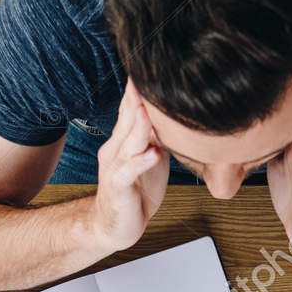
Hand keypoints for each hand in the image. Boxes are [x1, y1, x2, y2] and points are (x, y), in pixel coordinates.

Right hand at [91, 79, 167, 250]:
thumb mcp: (150, 158)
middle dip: (137, 98)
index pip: (131, 108)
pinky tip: (153, 153)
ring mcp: (116, 167)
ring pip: (128, 142)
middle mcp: (116, 149)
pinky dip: (141, 162)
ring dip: (138, 126)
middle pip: (127, 118)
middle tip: (147, 75)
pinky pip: (129, 172)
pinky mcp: (119, 187)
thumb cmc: (136, 192)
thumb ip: (157, 136)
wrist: (112, 226)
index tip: (151, 65)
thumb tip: (179, 115)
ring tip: (147, 110)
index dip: (139, 89)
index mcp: (124, 140)